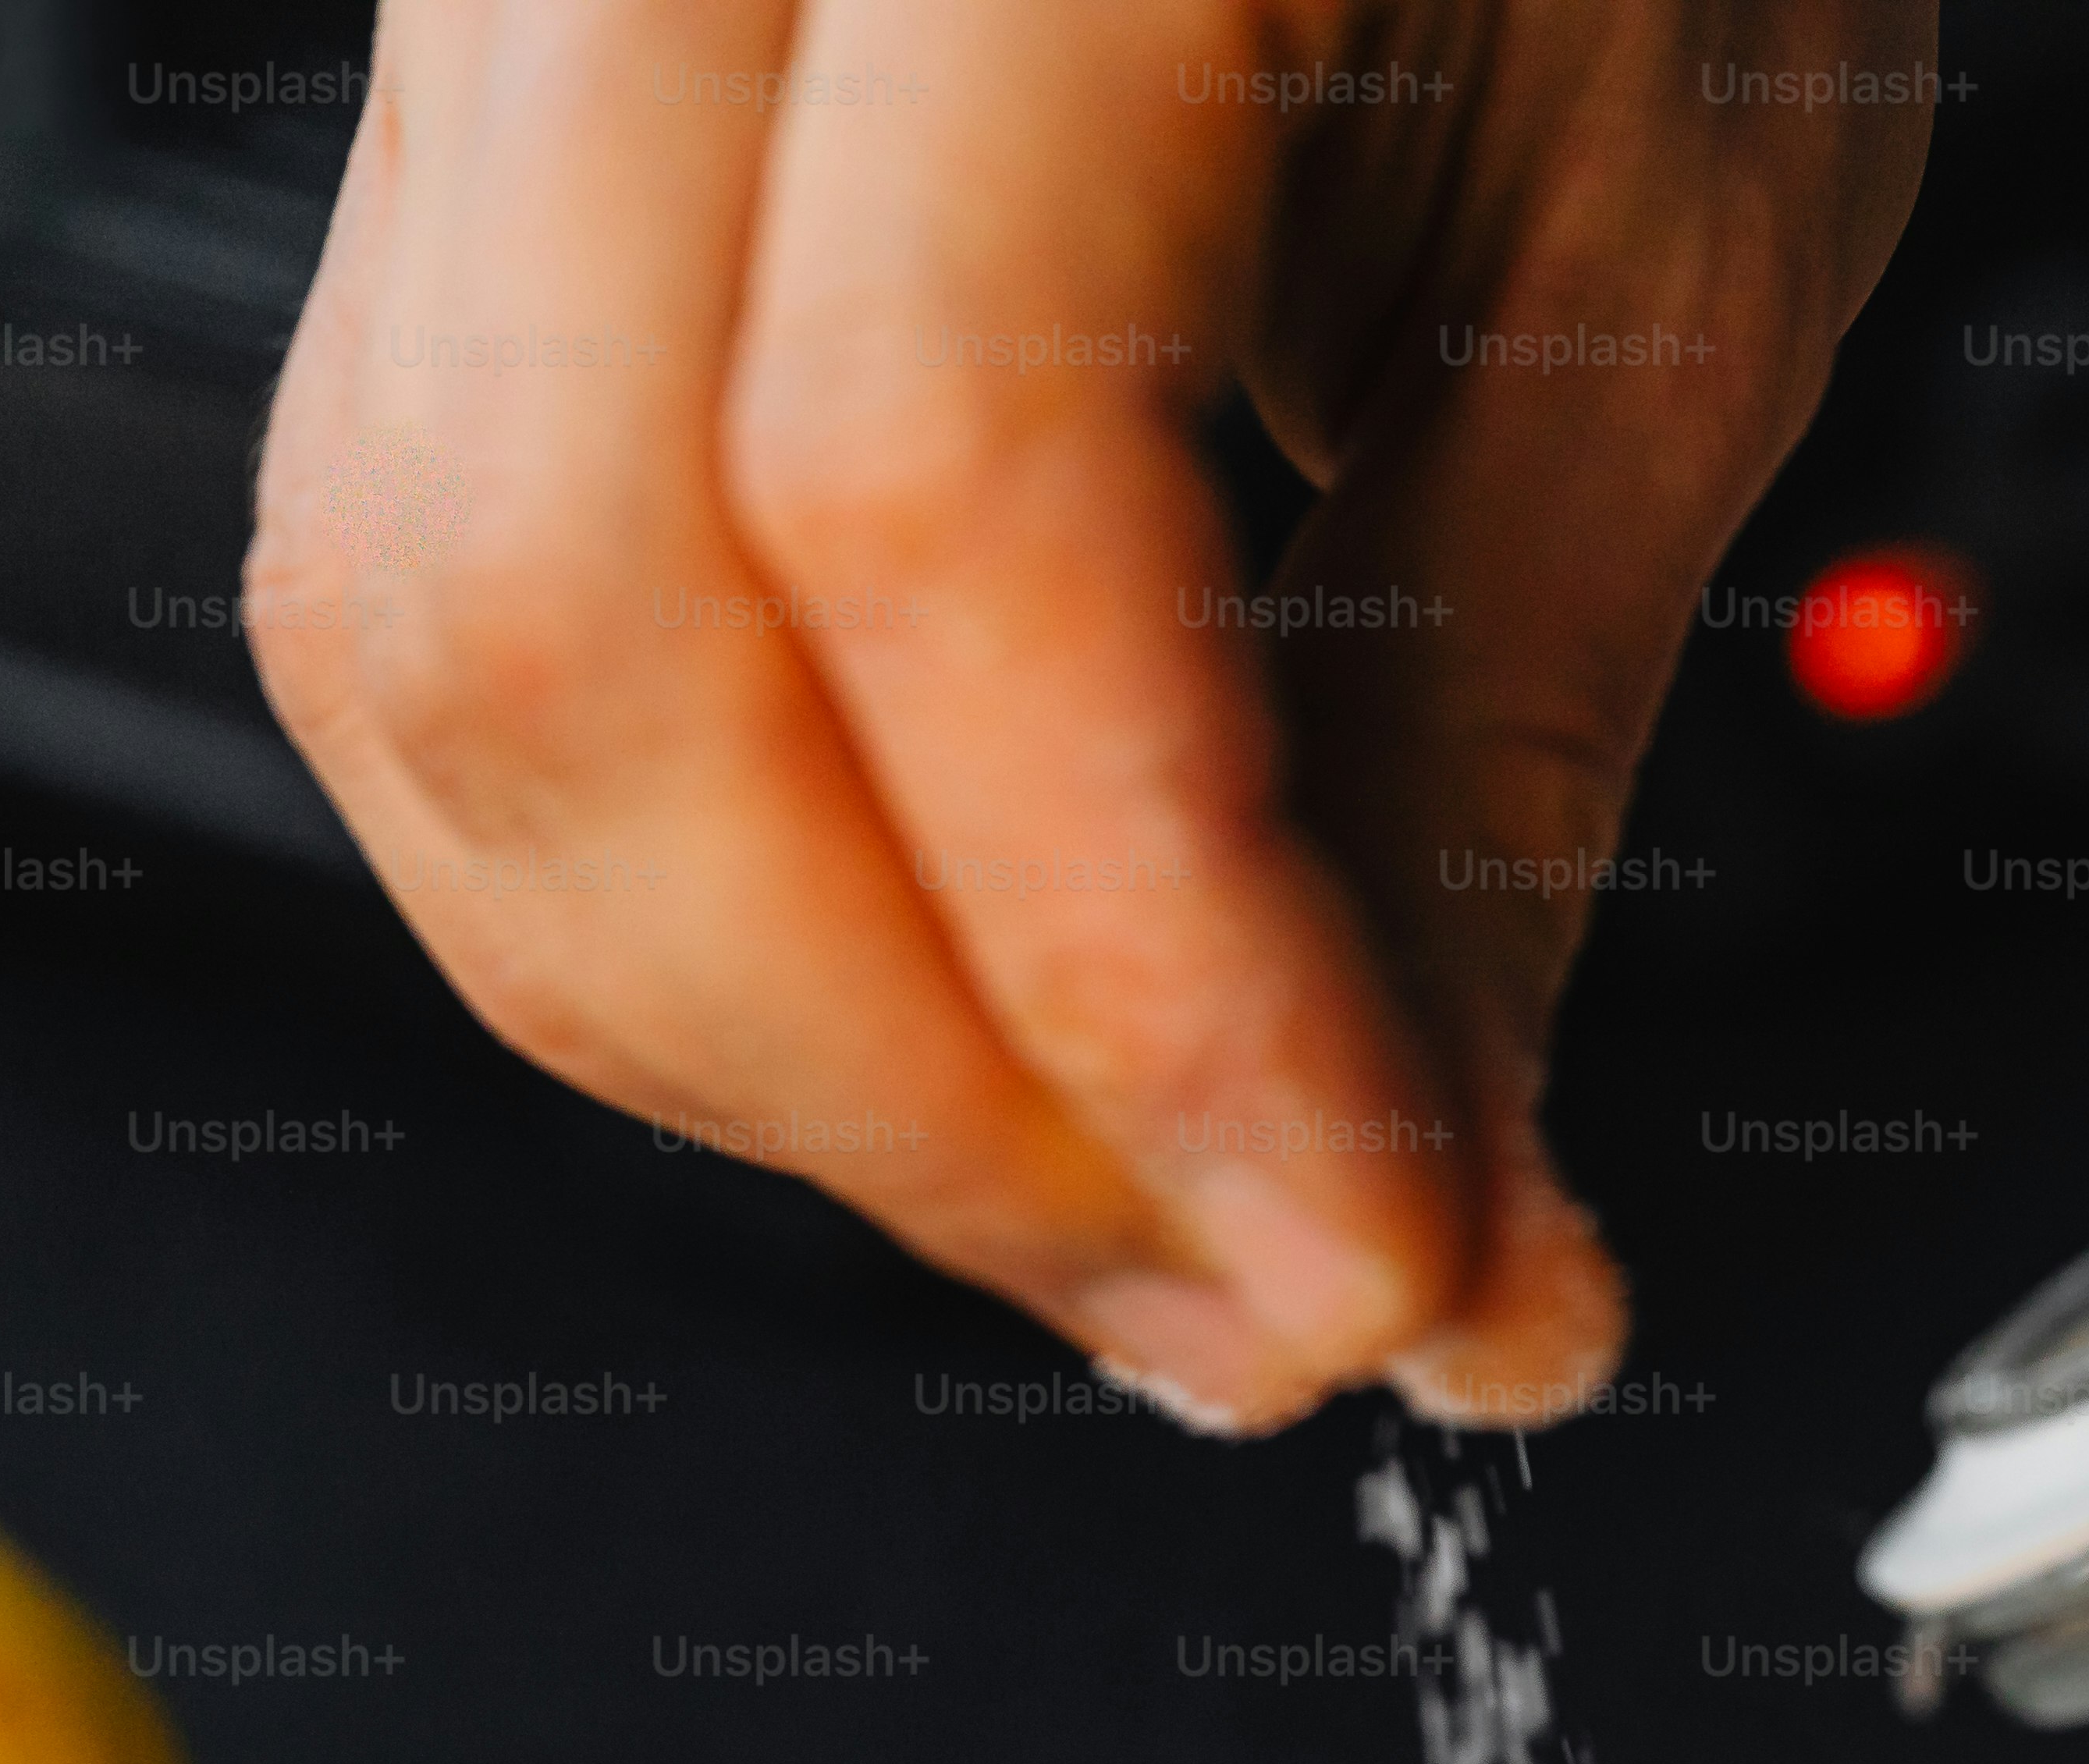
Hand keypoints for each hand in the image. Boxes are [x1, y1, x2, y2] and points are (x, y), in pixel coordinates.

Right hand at [245, 0, 1932, 1427]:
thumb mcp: (1651, 248)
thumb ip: (1487, 758)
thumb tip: (1437, 1239)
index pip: (927, 492)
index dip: (1147, 975)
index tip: (1384, 1265)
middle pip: (571, 630)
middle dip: (939, 1108)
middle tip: (1277, 1311)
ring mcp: (487, 26)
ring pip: (437, 677)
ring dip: (806, 1073)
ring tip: (1164, 1217)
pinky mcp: (460, 180)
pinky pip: (439, 614)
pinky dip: (702, 920)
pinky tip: (978, 1033)